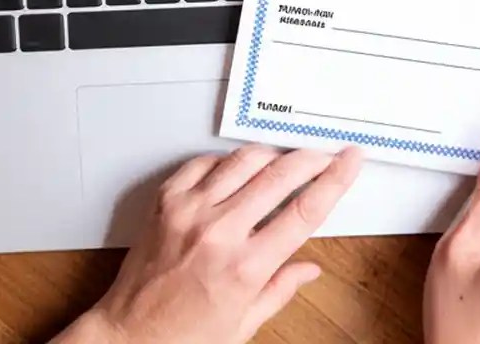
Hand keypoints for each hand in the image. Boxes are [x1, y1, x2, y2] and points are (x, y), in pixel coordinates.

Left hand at [54, 145, 363, 343]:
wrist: (129, 334)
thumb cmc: (182, 337)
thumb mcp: (244, 324)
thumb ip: (280, 289)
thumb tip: (309, 269)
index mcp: (246, 267)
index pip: (304, 210)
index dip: (335, 180)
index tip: (350, 161)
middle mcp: (219, 233)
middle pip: (280, 175)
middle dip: (311, 158)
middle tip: (325, 154)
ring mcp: (190, 212)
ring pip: (243, 160)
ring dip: (272, 154)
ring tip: (284, 160)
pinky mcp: (166, 202)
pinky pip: (203, 163)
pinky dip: (226, 160)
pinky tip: (235, 168)